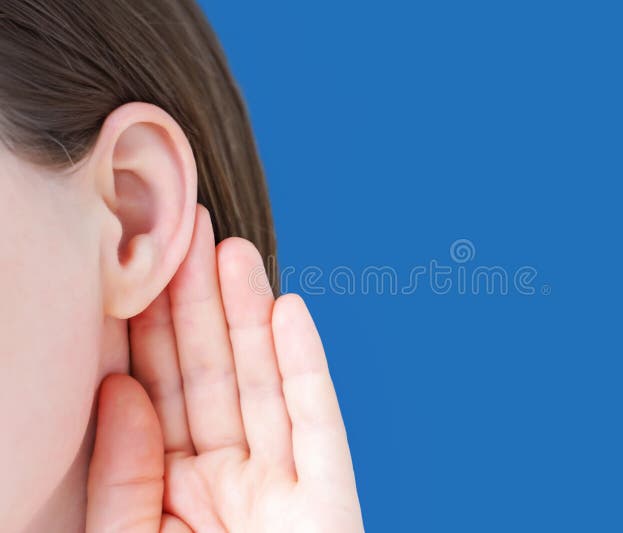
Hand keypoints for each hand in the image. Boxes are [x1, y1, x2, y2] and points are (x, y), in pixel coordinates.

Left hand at [86, 205, 363, 531]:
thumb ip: (124, 473)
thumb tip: (120, 390)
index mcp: (174, 487)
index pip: (161, 392)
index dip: (154, 327)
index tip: (144, 268)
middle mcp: (228, 477)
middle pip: (214, 374)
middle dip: (203, 302)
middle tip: (192, 232)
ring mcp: (280, 485)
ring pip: (264, 383)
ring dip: (252, 316)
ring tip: (235, 252)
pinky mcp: (329, 498)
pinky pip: (317, 420)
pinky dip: (307, 366)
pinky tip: (289, 313)